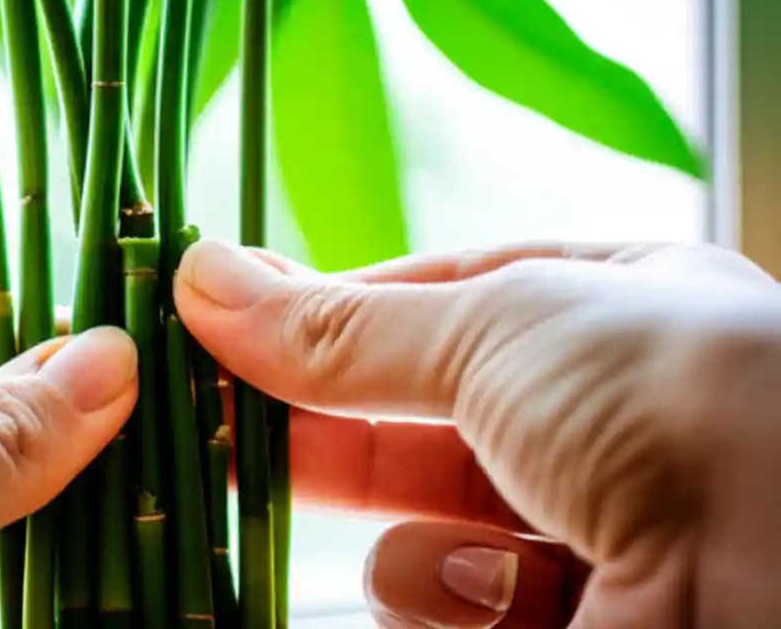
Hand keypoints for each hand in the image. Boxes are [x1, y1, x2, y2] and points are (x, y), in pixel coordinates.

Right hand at [176, 240, 780, 627]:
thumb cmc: (669, 392)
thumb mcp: (493, 324)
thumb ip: (341, 326)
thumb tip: (206, 280)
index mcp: (612, 308)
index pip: (440, 298)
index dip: (335, 311)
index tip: (233, 324)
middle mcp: (606, 419)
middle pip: (419, 420)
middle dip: (328, 426)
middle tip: (221, 424)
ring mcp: (592, 531)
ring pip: (426, 530)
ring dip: (414, 537)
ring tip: (458, 547)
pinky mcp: (569, 622)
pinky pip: (460, 610)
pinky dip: (462, 608)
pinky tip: (506, 600)